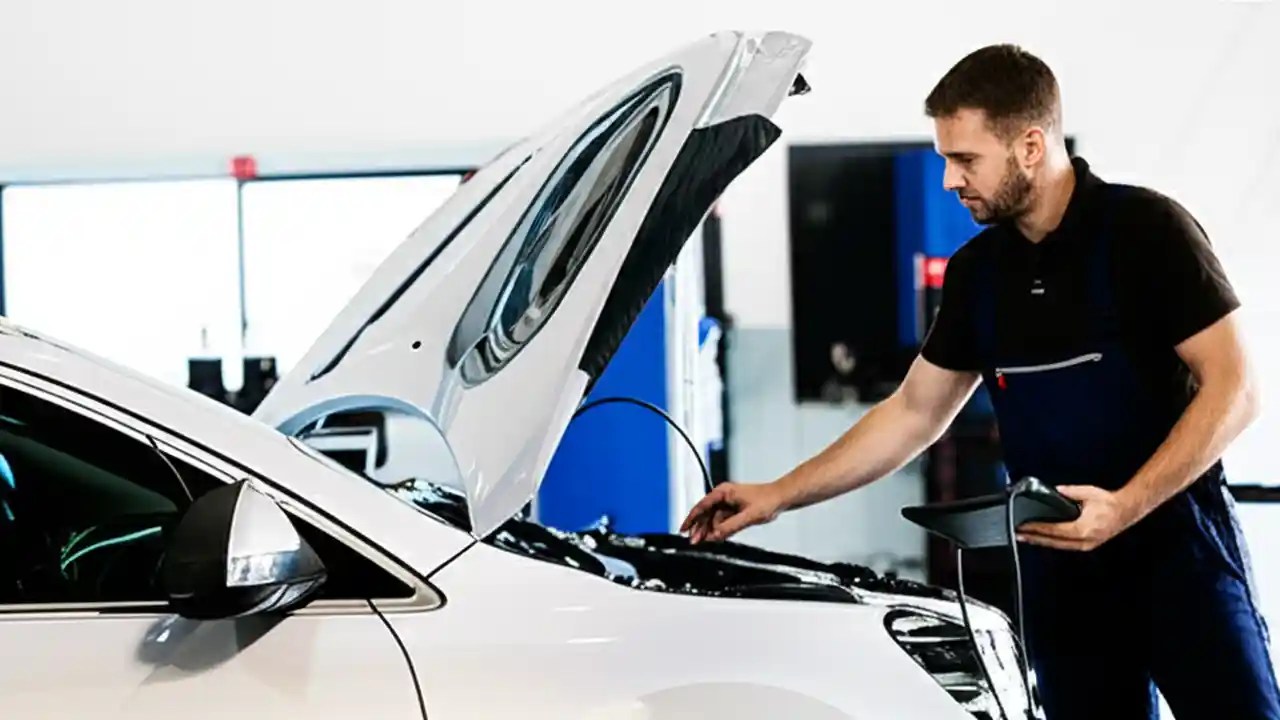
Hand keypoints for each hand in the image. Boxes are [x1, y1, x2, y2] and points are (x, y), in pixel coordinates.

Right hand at [680, 482, 785, 543]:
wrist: (781, 497)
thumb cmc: (768, 500)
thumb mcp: (748, 516)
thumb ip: (730, 527)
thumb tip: (715, 535)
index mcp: (723, 492)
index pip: (702, 506)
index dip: (691, 519)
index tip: (683, 529)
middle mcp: (724, 496)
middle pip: (705, 513)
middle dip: (699, 528)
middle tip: (693, 542)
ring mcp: (729, 502)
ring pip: (713, 518)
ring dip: (709, 530)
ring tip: (703, 542)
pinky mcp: (734, 509)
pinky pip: (721, 520)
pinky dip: (718, 529)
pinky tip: (716, 537)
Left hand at [1016, 485, 1138, 551]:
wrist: (1127, 510)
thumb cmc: (1109, 502)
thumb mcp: (1088, 493)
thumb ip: (1069, 492)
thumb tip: (1054, 491)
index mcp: (1081, 529)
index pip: (1053, 531)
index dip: (1036, 529)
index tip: (1023, 527)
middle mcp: (1083, 541)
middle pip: (1053, 542)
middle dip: (1034, 538)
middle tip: (1018, 535)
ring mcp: (1086, 545)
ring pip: (1059, 546)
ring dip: (1042, 542)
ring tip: (1027, 538)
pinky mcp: (1088, 545)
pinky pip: (1066, 546)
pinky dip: (1053, 543)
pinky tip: (1044, 540)